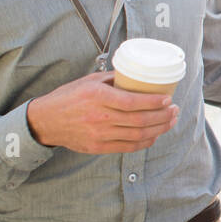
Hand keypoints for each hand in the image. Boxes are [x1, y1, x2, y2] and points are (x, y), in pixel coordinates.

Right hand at [26, 71, 178, 153]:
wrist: (46, 121)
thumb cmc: (69, 97)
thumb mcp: (89, 81)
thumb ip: (113, 78)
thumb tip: (138, 74)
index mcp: (97, 96)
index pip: (133, 102)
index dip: (154, 102)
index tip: (168, 99)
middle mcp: (99, 117)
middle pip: (140, 120)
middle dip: (163, 116)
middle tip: (175, 110)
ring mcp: (99, 134)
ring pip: (138, 135)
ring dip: (159, 129)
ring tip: (171, 121)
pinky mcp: (98, 147)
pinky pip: (128, 147)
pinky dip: (145, 142)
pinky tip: (155, 135)